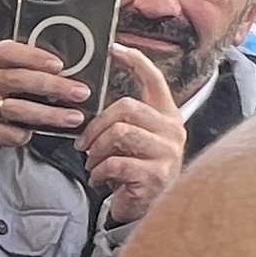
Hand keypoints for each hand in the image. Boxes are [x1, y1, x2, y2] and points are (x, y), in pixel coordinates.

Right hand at [0, 39, 89, 153]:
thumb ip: (24, 68)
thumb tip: (69, 73)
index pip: (7, 52)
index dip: (33, 56)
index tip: (59, 64)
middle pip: (18, 80)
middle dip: (54, 86)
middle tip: (80, 93)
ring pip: (17, 109)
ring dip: (50, 114)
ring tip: (74, 117)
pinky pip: (9, 133)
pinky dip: (27, 134)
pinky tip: (37, 133)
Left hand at [78, 44, 185, 224]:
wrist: (145, 208)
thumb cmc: (133, 170)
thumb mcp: (130, 140)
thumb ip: (121, 119)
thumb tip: (88, 99)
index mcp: (166, 115)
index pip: (154, 80)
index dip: (135, 61)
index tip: (114, 48)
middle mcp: (172, 130)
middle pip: (126, 107)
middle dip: (96, 125)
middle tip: (83, 144)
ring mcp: (167, 152)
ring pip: (120, 132)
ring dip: (96, 150)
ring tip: (93, 162)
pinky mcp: (157, 174)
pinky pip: (117, 162)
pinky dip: (99, 171)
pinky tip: (100, 178)